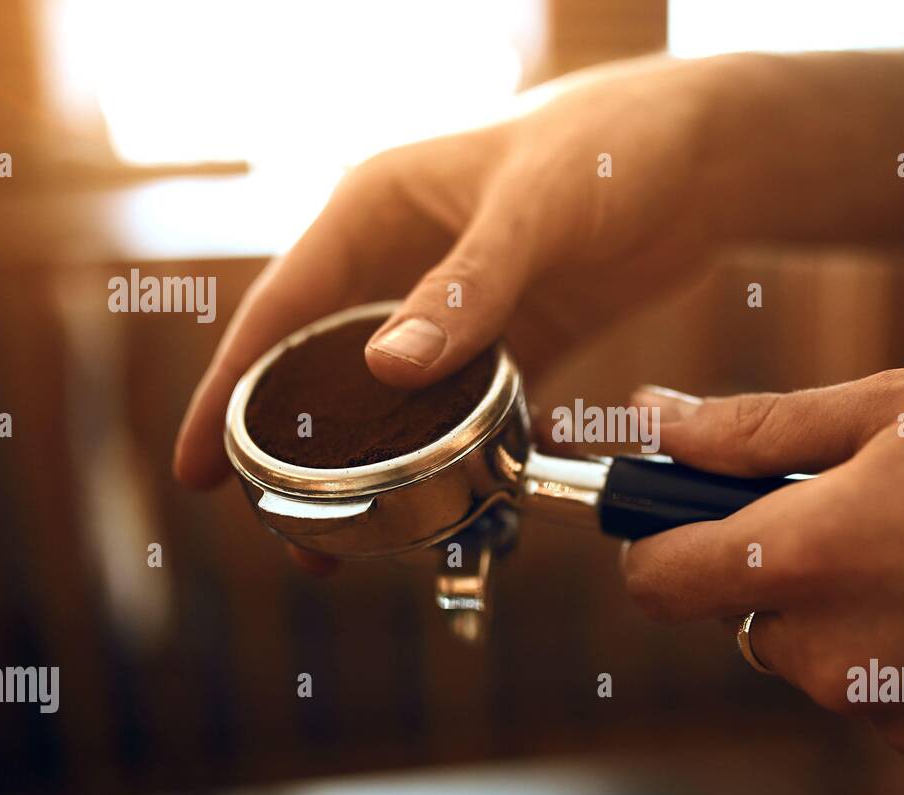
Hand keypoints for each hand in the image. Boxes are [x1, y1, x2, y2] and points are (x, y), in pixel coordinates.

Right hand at [174, 54, 747, 490]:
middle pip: (327, 371)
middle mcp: (404, 265)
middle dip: (300, 452)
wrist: (707, 156)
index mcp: (376, 213)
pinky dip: (455, 456)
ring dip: (377, 469)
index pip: (282, 311)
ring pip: (396, 402)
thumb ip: (464, 289)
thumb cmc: (610, 145)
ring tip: (356, 541)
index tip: (197, 469)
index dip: (231, 390)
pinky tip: (446, 504)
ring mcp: (460, 310)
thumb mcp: (531, 210)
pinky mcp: (517, 341)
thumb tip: (385, 369)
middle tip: (285, 532)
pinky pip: (471, 411)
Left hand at [624, 357, 903, 777]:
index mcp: (813, 559)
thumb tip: (649, 422)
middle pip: (750, 624)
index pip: (660, 582)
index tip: (682, 516)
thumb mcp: (895, 405)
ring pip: (828, 667)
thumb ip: (753, 428)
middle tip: (870, 510)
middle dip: (786, 571)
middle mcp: (849, 661)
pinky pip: (902, 706)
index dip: (658, 541)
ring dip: (858, 616)